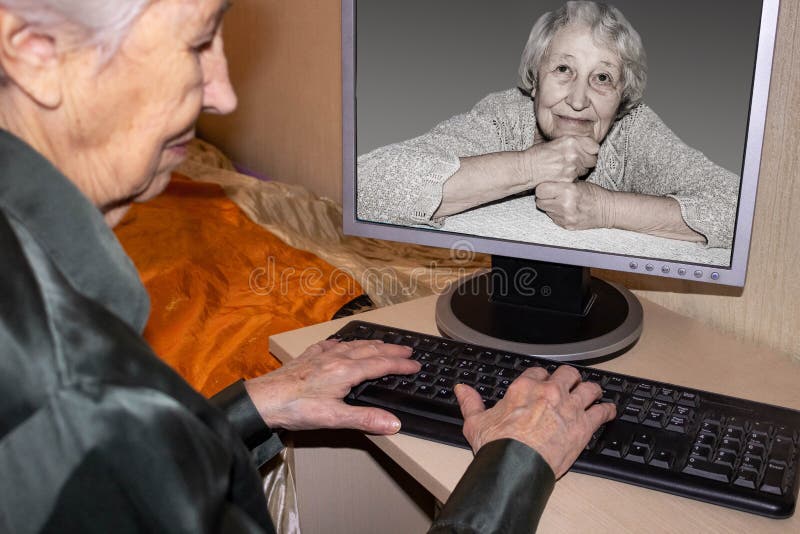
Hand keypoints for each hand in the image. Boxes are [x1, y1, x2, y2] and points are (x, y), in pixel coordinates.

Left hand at [244, 339, 419, 433]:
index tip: (416, 364)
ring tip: (383, 343)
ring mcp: (320, 356)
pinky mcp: (307, 357)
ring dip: (371, 343)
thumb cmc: (296, 409)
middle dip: (391, 349)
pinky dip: (343, 342)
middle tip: (408, 349)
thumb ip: (365, 419)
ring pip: (352, 345)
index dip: (401, 364)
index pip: (381, 364)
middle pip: (370, 350)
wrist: (263, 400)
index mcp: (346, 371)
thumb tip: (393, 422)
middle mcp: (336, 358)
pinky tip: (342, 343)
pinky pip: (330, 344)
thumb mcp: (334, 418)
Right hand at [455, 365, 615, 477]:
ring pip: (588, 388)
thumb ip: (470, 402)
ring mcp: (568, 407)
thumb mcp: (476, 421)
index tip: (543, 381)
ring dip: (592, 390)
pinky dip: (607, 410)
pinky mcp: (583, 425)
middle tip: (571, 383)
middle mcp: (549, 392)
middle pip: (567, 374)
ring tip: (594, 392)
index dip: (542, 376)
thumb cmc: (497, 445)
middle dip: (570, 378)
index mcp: (524, 388)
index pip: (538, 372)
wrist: (515, 465)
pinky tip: (609, 411)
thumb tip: (461, 390)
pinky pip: (601, 412)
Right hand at [521, 136, 598, 187]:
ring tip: (568, 169)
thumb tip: (586, 145)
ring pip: (586, 170)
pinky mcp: (568, 178)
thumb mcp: (556, 142)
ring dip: (580, 170)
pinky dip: (573, 178)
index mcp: (571, 141)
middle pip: (592, 159)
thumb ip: (572, 142)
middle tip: (578, 162)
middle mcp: (573, 152)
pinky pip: (578, 179)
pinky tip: (563, 175)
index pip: (594, 147)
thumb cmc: (538, 155)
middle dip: (587, 161)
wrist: (527, 168)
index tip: (587, 153)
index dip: (591, 151)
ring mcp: (572, 166)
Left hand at [535, 181, 614, 229]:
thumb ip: (560, 183)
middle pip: (539, 202)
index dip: (542, 188)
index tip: (546, 187)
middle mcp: (565, 205)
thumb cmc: (594, 194)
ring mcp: (565, 217)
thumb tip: (544, 182)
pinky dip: (556, 213)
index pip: (540, 190)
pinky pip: (553, 218)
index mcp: (568, 191)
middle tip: (552, 195)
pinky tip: (565, 209)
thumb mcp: (577, 182)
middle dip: (544, 197)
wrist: (607, 210)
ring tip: (560, 201)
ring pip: (545, 210)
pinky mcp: (566, 225)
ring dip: (549, 206)